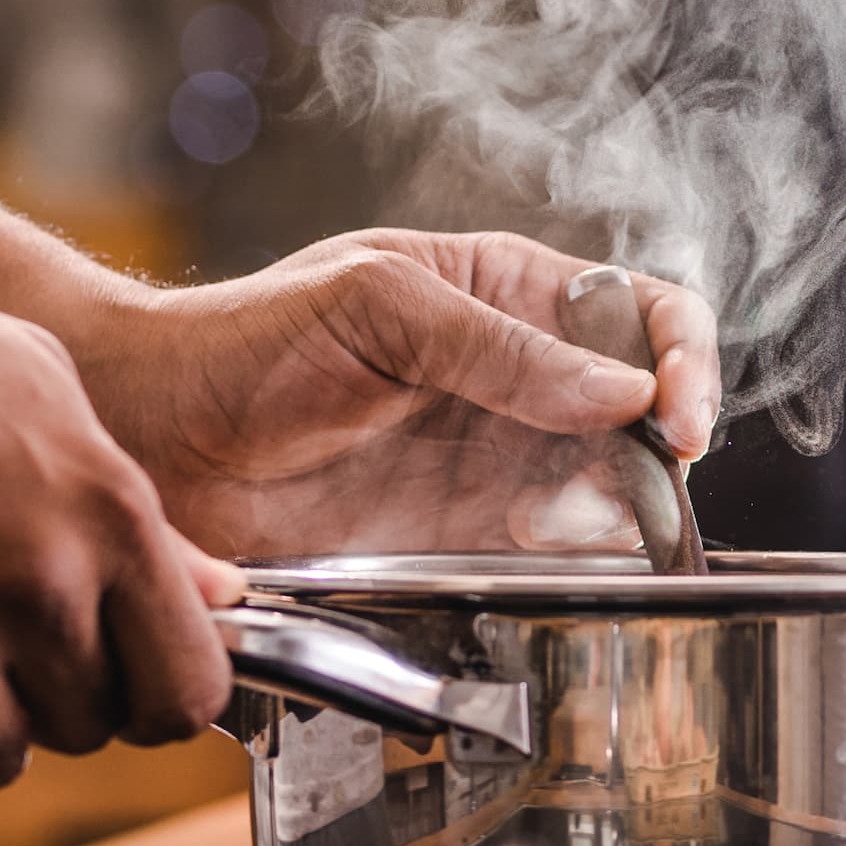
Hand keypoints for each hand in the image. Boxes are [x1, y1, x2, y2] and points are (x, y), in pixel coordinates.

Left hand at [79, 230, 719, 559]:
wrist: (162, 437)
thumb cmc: (249, 341)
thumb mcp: (374, 308)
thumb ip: (496, 347)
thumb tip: (622, 393)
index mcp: (500, 290)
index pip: (636, 308)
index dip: (683, 354)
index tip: (681, 413)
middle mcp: (513, 372)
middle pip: (641, 402)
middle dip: (668, 441)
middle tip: (655, 481)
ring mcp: (492, 454)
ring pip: (610, 479)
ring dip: (631, 504)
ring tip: (609, 525)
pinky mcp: (464, 531)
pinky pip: (553, 546)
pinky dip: (581, 555)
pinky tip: (565, 554)